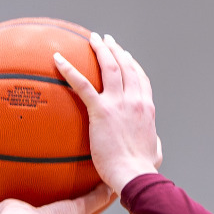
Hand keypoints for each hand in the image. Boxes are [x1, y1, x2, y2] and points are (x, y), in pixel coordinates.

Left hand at [53, 32, 163, 193]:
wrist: (134, 174)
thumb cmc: (142, 170)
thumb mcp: (155, 153)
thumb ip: (154, 143)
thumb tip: (155, 144)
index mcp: (146, 108)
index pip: (140, 79)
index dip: (132, 65)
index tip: (126, 56)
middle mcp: (135, 100)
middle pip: (126, 66)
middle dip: (116, 50)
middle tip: (106, 41)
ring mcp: (119, 103)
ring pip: (110, 67)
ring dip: (101, 50)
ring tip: (92, 39)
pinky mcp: (102, 110)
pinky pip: (82, 85)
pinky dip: (69, 69)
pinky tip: (58, 59)